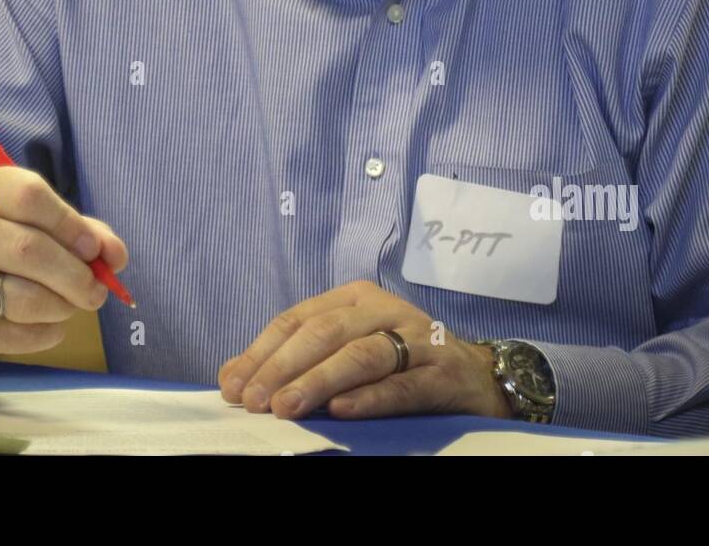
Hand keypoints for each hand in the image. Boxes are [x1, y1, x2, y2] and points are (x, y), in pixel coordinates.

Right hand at [0, 166, 127, 367]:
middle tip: (95, 290)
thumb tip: (115, 256)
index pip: (29, 195)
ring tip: (71, 305)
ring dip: (61, 306)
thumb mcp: (40, 224)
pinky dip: (44, 334)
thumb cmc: (4, 248)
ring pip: (20, 296)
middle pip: (26, 248)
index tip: (94, 249)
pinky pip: (12, 334)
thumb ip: (84, 232)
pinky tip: (50, 326)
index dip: (70, 224)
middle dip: (73, 274)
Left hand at [217, 281, 510, 419]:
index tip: (233, 384)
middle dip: (283, 366)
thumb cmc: (401, 363)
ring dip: (318, 381)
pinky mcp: (442, 373)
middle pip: (325, 333)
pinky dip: (368, 397)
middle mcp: (384, 310)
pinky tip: (340, 411)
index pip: (297, 318)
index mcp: (354, 298)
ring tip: (285, 407)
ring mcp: (416, 339)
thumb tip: (231, 376)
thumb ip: (295, 360)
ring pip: (360, 355)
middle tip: (254, 401)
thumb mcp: (347, 351)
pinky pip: (401, 385)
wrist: (477, 377)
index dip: (262, 352)